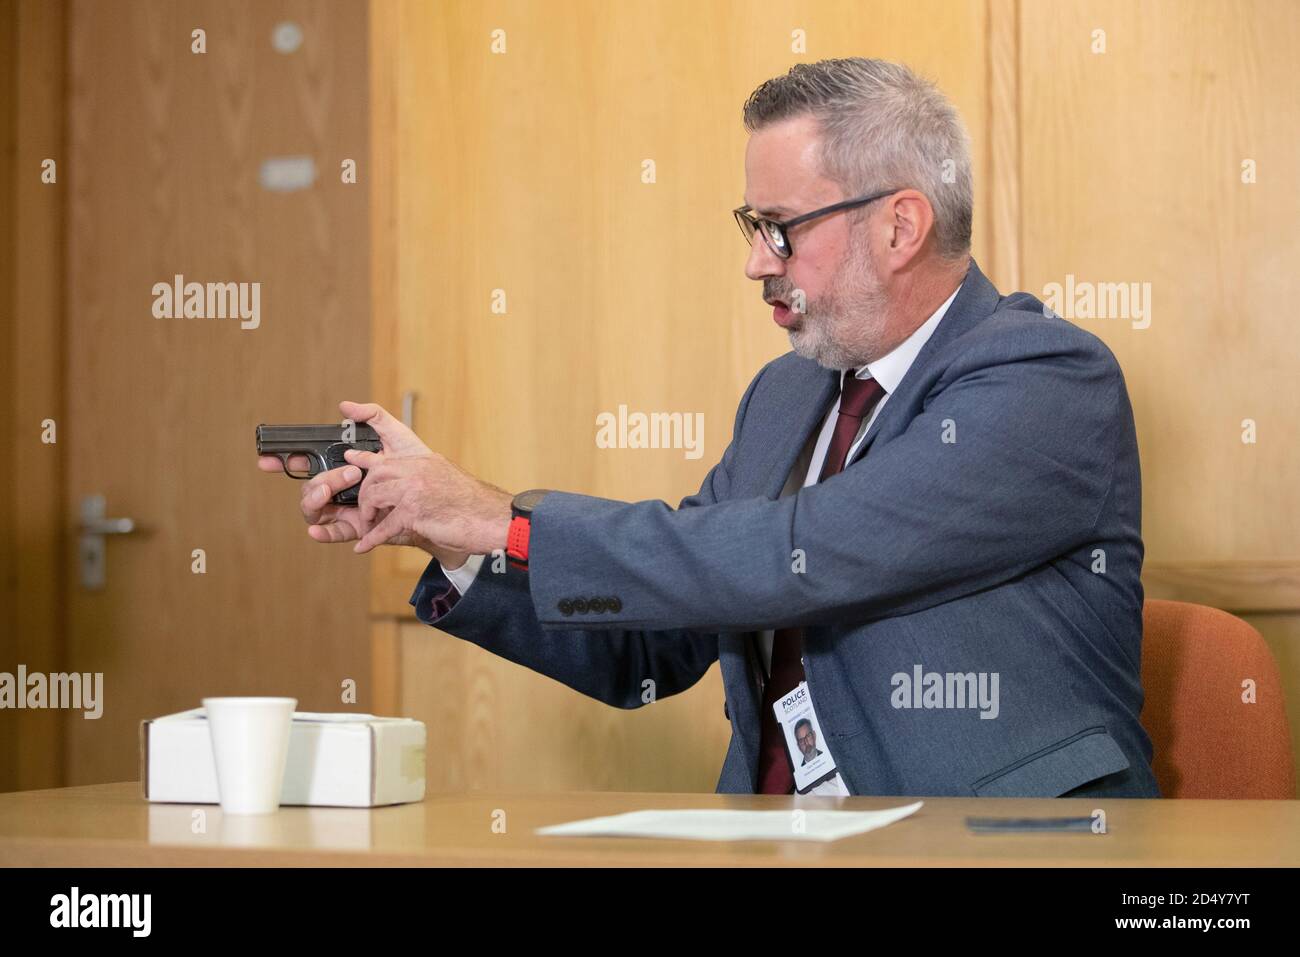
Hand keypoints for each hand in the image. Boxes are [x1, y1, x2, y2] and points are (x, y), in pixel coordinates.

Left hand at [337, 400, 513, 557]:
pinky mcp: (414, 512)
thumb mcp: (449, 482)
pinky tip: (364, 546)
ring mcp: (415, 490)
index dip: (366, 460)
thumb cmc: (477, 507)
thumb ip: (428, 481)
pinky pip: (384, 526)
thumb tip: (412, 489)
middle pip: (375, 475)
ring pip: (374, 496)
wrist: (494, 519)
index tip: (352, 458)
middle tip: (364, 511)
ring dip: (367, 514)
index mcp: (426, 462)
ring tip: (368, 527)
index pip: (388, 457)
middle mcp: (418, 471)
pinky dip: (372, 538)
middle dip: (364, 494)